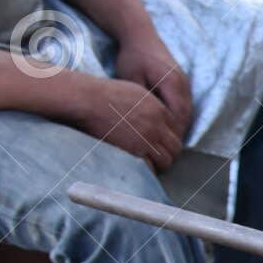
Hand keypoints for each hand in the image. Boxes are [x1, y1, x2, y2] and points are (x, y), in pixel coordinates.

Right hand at [68, 76, 184, 171]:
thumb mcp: (135, 93)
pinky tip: (142, 168)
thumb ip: (150, 106)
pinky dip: (149, 170)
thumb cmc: (103, 94)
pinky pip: (151, 168)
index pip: (177, 130)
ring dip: (160, 163)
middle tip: (158, 156)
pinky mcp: (135, 150)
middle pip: (176, 147)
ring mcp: (147, 139)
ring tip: (151, 164)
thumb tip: (157, 117)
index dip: (169, 138)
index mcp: (158, 109)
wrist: (86, 99)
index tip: (162, 143)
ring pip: (167, 160)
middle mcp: (157, 125)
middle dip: (169, 152)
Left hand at [114, 33, 191, 139]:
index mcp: (172, 84)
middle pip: (186, 117)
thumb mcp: (129, 77)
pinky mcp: (182, 83)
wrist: (140, 34)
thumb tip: (142, 122)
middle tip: (166, 150)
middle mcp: (183, 85)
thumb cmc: (132, 55)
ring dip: (179, 127)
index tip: (160, 145)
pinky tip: (167, 127)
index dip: (171, 133)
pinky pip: (185, 106)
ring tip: (167, 142)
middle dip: (177, 134)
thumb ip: (139, 99)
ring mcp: (185, 84)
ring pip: (187, 113)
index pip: (178, 116)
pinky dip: (179, 118)